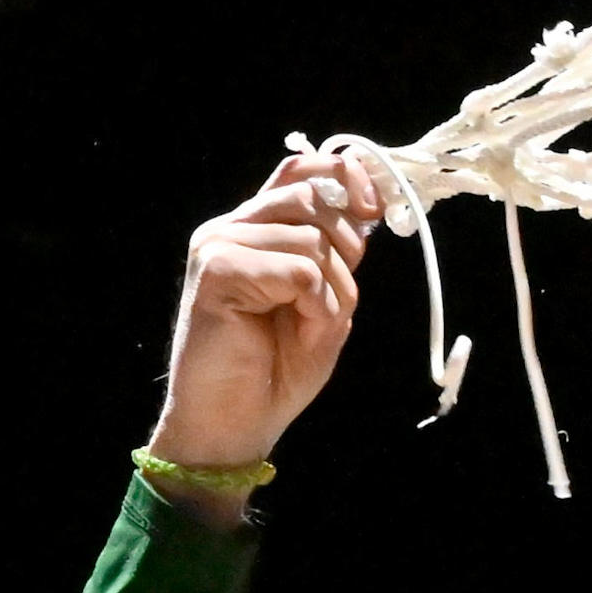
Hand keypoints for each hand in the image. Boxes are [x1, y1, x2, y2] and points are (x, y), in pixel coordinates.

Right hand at [142, 146, 381, 500]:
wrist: (234, 423)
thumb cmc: (276, 370)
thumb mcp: (325, 302)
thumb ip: (337, 254)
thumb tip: (366, 207)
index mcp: (256, 228)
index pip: (301, 169)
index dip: (345, 175)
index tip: (375, 208)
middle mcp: (232, 227)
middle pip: (313, 198)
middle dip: (345, 253)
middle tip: (329, 305)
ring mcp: (219, 244)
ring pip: (312, 239)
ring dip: (331, 293)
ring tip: (306, 327)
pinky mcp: (216, 268)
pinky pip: (299, 271)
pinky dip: (315, 307)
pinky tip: (296, 332)